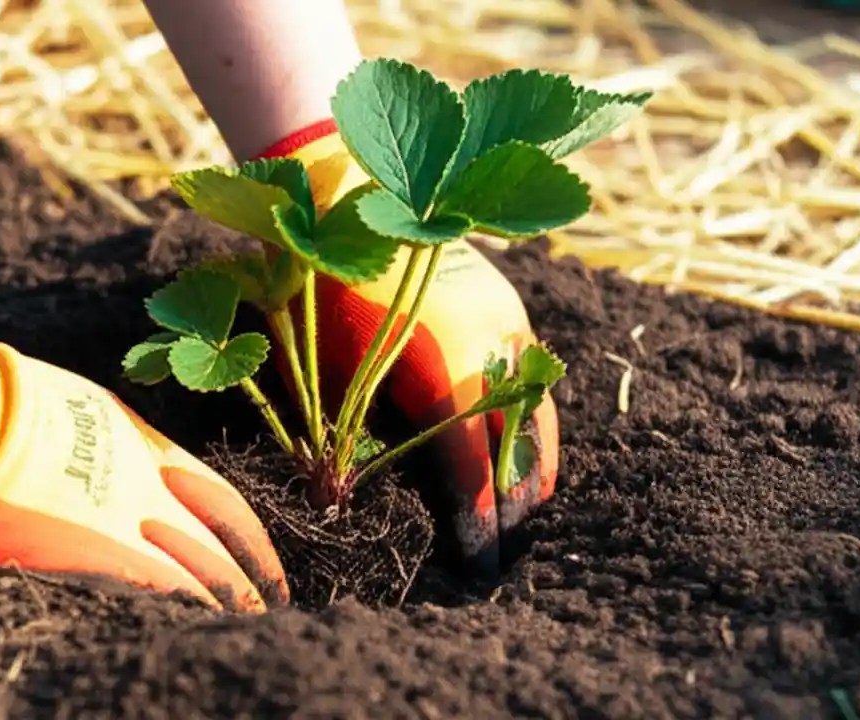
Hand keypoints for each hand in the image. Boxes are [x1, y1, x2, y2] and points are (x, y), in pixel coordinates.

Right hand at [0, 297, 288, 612]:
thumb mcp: (72, 407)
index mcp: (144, 448)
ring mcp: (119, 526)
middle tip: (270, 612)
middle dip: (251, 584)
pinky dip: (186, 617)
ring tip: (248, 634)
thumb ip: (103, 441)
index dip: (251, 540)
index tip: (266, 566)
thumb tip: (100, 455)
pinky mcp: (89, 559)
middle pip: (220, 546)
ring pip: (199, 576)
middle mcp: (146, 489)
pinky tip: (201, 636)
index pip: (222, 502)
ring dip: (227, 607)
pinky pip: (158, 595)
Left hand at [256, 120, 559, 575]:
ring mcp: (507, 318)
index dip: (480, 520)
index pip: (475, 466)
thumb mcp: (327, 366)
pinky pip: (535, 377)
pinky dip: (532, 421)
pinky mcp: (508, 303)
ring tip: (523, 512)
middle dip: (515, 505)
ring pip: (540, 412)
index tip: (478, 561)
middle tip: (502, 549)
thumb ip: (356, 430)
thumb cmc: (319, 282)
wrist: (348, 184)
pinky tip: (520, 448)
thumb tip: (354, 495)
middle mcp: (491, 343)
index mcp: (444, 364)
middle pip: (521, 446)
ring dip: (533, 468)